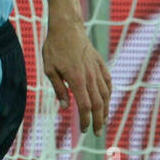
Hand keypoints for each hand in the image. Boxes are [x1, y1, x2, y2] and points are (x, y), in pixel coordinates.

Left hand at [43, 15, 111, 135]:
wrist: (67, 27)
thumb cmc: (54, 48)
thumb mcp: (50, 70)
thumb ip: (59, 89)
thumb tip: (66, 107)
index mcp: (77, 79)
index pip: (85, 106)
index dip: (85, 120)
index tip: (84, 129)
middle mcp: (90, 76)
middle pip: (99, 104)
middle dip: (98, 120)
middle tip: (96, 132)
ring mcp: (97, 69)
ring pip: (106, 94)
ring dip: (105, 109)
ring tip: (103, 120)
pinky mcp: (100, 63)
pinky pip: (108, 81)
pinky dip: (109, 92)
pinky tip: (107, 99)